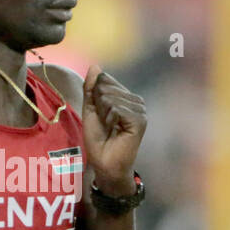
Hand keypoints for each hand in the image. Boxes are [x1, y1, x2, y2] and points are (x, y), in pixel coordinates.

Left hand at [81, 67, 146, 194]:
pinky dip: (110, 119)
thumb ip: (91, 88)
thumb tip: (95, 66)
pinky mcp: (140, 120)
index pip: (104, 80)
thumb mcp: (90, 109)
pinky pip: (117, 108)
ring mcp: (140, 110)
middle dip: (98, 106)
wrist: (104, 163)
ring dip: (103, 114)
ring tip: (110, 127)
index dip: (94, 97)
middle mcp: (136, 101)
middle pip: (106, 87)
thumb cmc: (98, 138)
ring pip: (111, 98)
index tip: (99, 115)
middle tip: (105, 123)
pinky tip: (115, 130)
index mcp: (126, 97)